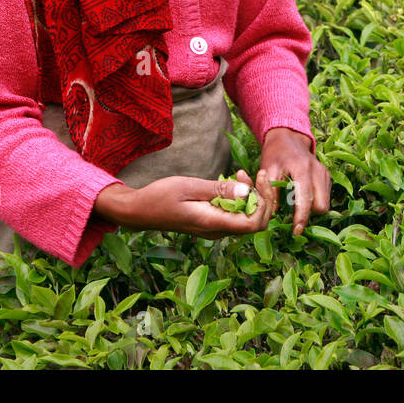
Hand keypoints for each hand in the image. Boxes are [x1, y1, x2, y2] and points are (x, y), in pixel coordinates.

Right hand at [94, 169, 277, 238]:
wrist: (140, 210)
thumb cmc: (160, 196)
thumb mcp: (190, 187)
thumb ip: (219, 191)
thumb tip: (248, 192)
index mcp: (213, 224)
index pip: (254, 223)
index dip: (263, 203)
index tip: (259, 178)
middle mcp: (217, 231)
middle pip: (256, 222)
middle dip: (263, 198)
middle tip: (257, 173)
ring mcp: (215, 229)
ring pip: (247, 218)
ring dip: (252, 196)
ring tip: (241, 172)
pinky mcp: (211, 223)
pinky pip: (234, 214)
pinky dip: (240, 198)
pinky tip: (233, 180)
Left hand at [259, 128, 329, 235]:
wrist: (288, 137)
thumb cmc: (275, 154)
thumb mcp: (268, 170)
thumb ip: (271, 192)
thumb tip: (273, 215)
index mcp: (302, 168)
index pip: (306, 199)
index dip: (301, 218)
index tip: (296, 232)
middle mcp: (318, 171)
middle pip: (321, 205)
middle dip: (309, 215)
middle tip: (294, 217)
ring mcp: (325, 172)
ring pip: (325, 203)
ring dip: (312, 209)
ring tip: (296, 205)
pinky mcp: (327, 175)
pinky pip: (325, 196)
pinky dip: (315, 201)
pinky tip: (302, 196)